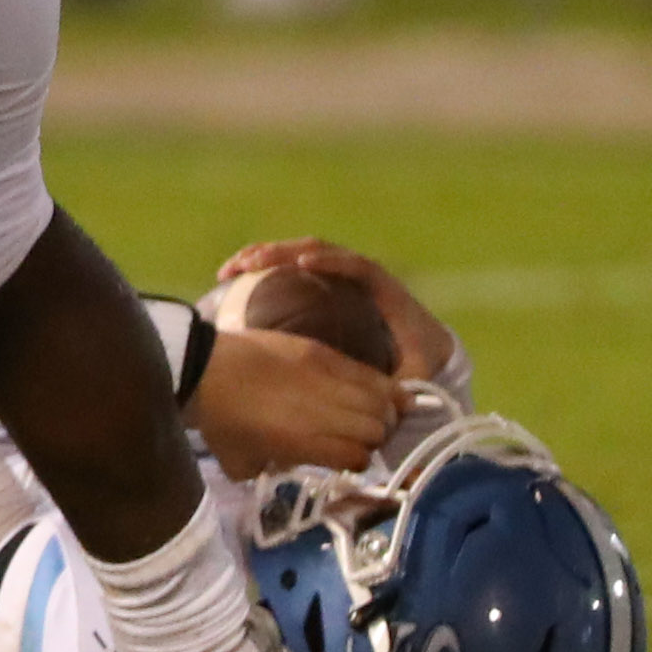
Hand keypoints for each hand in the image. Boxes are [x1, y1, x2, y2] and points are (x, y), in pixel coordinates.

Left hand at [192, 322, 406, 480]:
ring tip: (379, 413)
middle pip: (376, 428)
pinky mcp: (321, 352)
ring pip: (379, 400)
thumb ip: (269, 469)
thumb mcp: (240, 463)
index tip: (347, 459)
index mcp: (304, 444)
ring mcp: (325, 380)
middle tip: (365, 435)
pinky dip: (383, 384)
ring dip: (384, 411)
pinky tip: (388, 391)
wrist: (201, 367)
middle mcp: (323, 414)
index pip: (358, 458)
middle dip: (376, 436)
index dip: (357, 462)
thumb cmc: (217, 418)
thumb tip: (286, 465)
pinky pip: (366, 371)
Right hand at [213, 237, 458, 389]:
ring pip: (295, 252)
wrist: (422, 342)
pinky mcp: (318, 280)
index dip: (332, 260)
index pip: (357, 265)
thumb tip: (395, 402)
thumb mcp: (416, 374)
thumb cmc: (418, 358)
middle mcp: (356, 273)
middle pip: (317, 249)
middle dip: (281, 250)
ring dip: (262, 254)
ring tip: (233, 269)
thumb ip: (406, 386)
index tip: (303, 264)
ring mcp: (335, 273)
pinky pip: (284, 265)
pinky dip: (257, 267)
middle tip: (251, 263)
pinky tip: (229, 279)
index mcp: (382, 288)